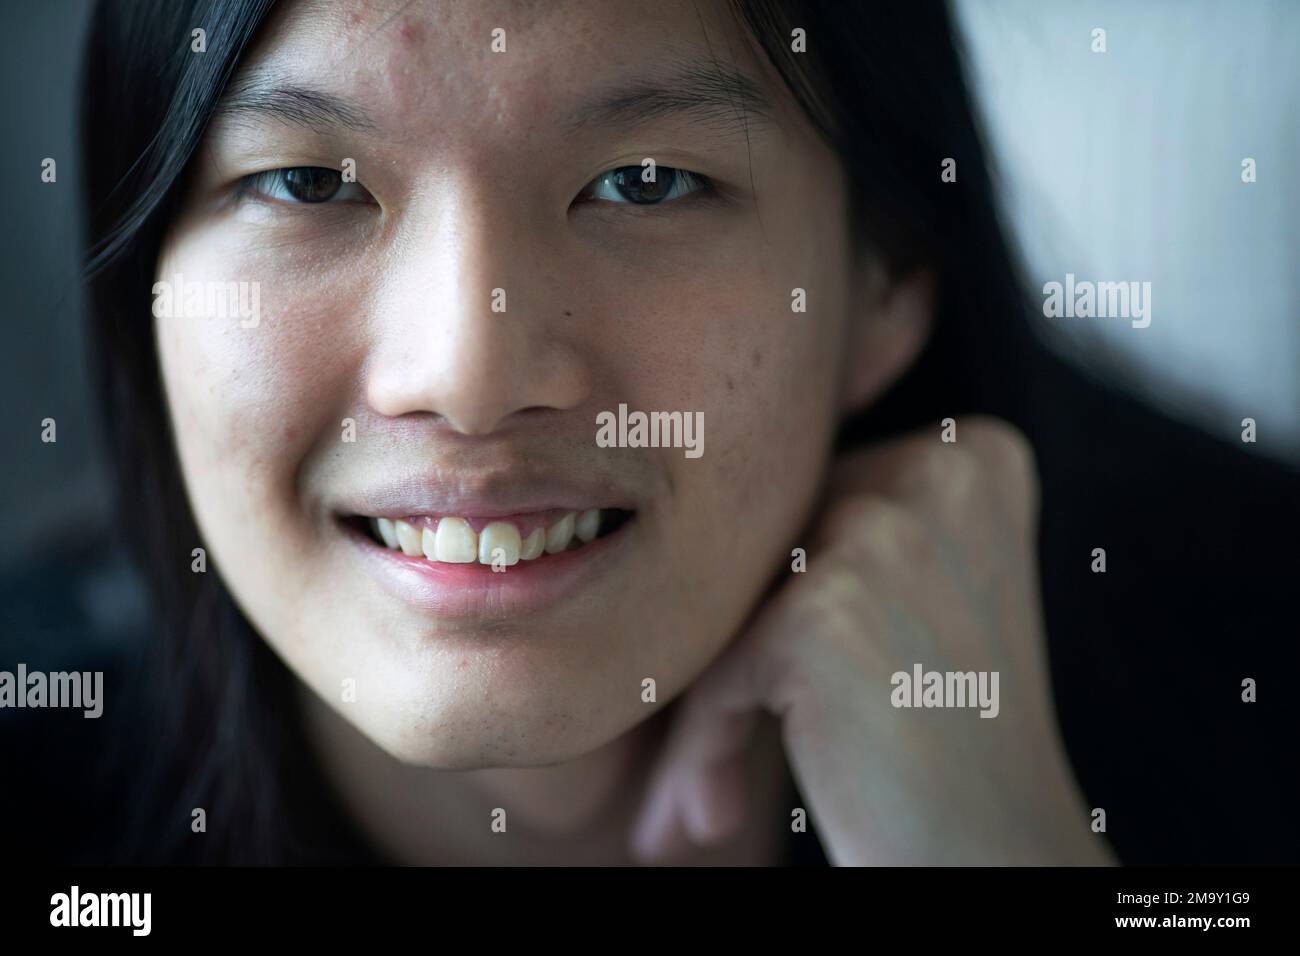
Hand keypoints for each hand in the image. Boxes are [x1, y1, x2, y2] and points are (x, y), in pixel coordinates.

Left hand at [629, 417, 1114, 864]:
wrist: (1004, 863)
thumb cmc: (955, 744)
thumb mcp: (924, 597)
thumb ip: (839, 533)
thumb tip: (683, 506)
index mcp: (969, 455)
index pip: (807, 506)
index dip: (763, 603)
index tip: (748, 689)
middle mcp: (936, 471)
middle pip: (760, 551)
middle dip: (724, 657)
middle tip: (702, 759)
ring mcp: (881, 534)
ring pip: (724, 612)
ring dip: (700, 714)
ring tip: (697, 800)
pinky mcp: (824, 610)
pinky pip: (712, 673)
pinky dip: (701, 750)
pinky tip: (709, 815)